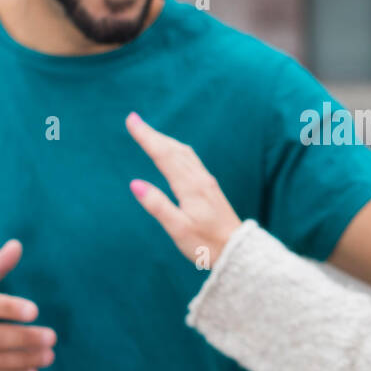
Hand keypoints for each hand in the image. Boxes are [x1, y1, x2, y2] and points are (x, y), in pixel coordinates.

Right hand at [125, 111, 242, 267]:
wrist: (238, 250)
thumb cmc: (206, 244)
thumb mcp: (178, 229)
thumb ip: (157, 205)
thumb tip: (135, 184)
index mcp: (190, 187)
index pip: (164, 155)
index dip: (146, 137)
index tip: (132, 121)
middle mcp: (200, 179)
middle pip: (173, 149)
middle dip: (153, 134)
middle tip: (133, 120)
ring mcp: (207, 182)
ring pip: (184, 153)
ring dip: (165, 140)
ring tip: (149, 132)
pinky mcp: (210, 188)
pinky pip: (191, 160)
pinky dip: (177, 150)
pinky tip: (174, 151)